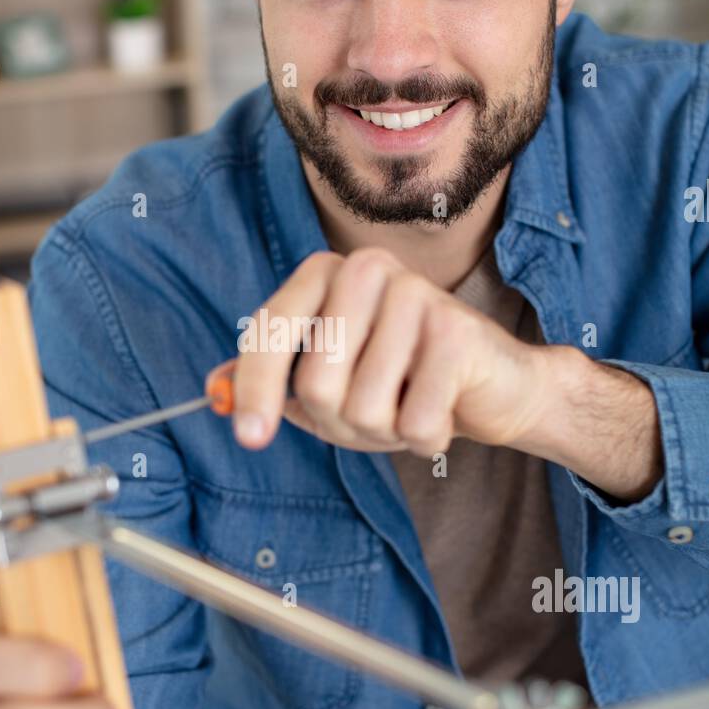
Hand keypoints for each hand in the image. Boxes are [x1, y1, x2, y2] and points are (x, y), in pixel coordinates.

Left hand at [214, 247, 550, 455]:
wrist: (495, 387)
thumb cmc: (404, 382)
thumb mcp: (329, 381)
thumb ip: (270, 380)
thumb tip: (214, 390)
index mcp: (325, 274)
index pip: (271, 331)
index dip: (256, 390)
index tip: (250, 438)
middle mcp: (367, 270)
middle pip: (316, 384)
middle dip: (342, 422)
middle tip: (377, 410)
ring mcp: (415, 294)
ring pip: (364, 408)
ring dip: (387, 433)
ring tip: (412, 405)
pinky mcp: (456, 331)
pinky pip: (413, 422)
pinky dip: (425, 439)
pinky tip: (443, 413)